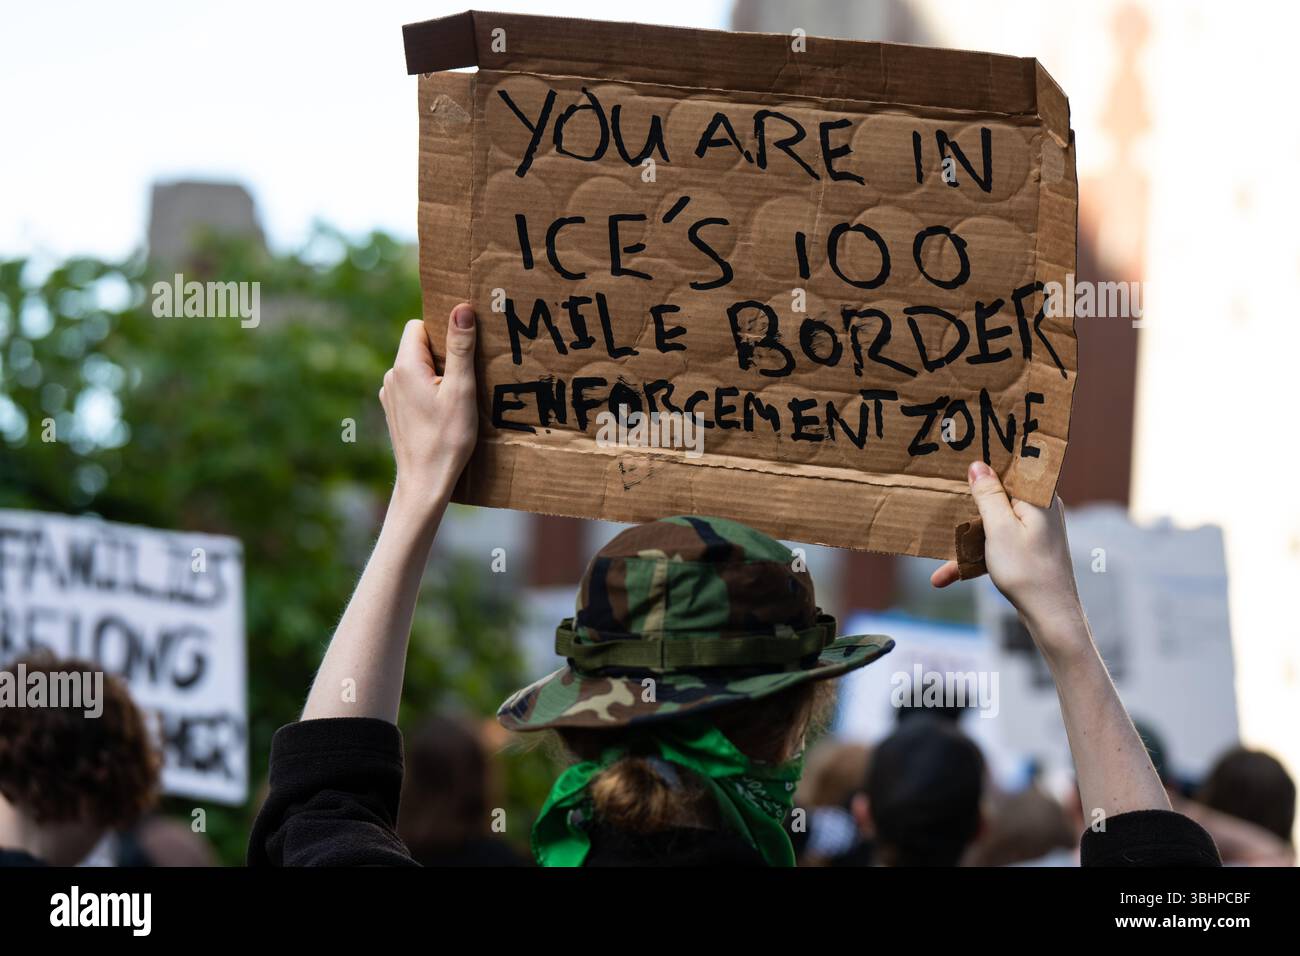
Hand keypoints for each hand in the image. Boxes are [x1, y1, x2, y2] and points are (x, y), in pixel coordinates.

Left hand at [379, 303, 477, 513]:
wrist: (425, 482)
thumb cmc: (446, 439)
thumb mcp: (461, 390)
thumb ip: (460, 348)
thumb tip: (462, 309)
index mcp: (404, 366)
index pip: (419, 326)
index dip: (443, 332)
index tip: (463, 351)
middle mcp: (391, 377)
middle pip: (419, 347)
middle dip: (444, 356)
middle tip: (466, 379)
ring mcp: (390, 395)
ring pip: (418, 369)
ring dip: (438, 377)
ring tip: (457, 400)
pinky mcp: (394, 412)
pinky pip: (413, 388)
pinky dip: (429, 393)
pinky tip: (444, 414)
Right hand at [931, 461, 1088, 663]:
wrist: (1051, 615)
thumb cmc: (1027, 571)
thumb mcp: (999, 529)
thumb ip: (988, 495)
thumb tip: (978, 465)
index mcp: (1039, 496)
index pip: (1014, 464)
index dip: (990, 457)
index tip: (965, 452)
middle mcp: (1041, 508)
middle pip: (1000, 492)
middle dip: (971, 498)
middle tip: (944, 489)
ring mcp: (1035, 529)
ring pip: (994, 521)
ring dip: (967, 536)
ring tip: (938, 547)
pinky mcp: (1028, 548)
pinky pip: (998, 543)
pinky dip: (977, 555)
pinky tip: (946, 575)